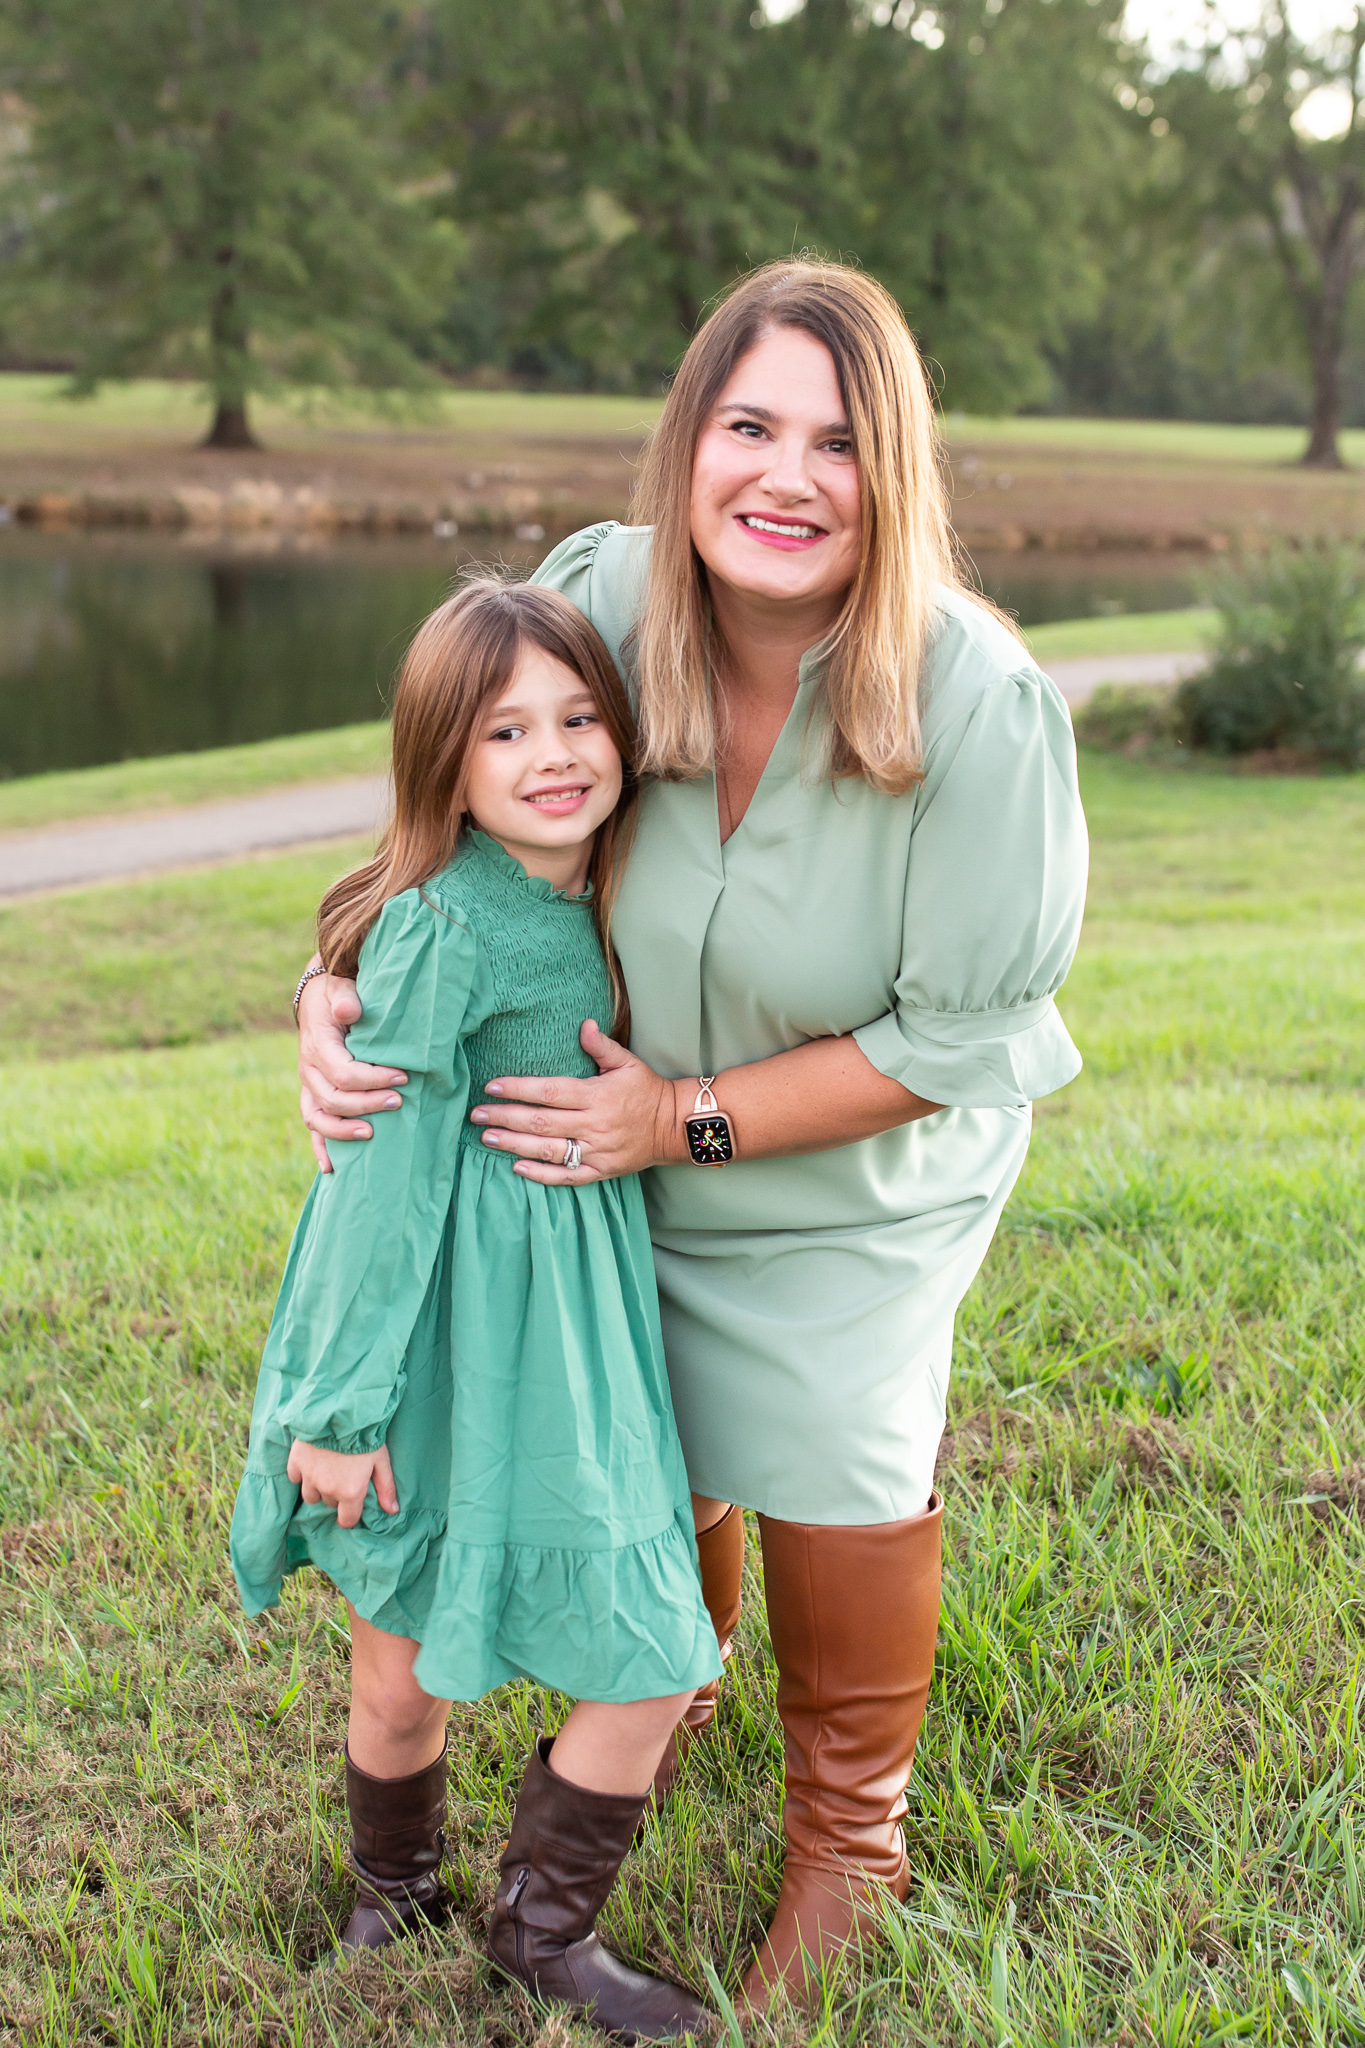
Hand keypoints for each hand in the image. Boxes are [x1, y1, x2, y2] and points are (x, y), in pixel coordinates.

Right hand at [286, 1440, 398, 1527]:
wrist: (340, 1410)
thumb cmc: (366, 1435)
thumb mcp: (381, 1461)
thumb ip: (386, 1487)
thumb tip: (393, 1511)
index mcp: (350, 1492)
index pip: (346, 1520)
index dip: (350, 1515)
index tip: (352, 1506)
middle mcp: (327, 1489)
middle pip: (330, 1503)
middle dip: (336, 1494)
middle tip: (344, 1475)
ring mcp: (309, 1477)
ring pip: (310, 1496)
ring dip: (318, 1488)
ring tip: (327, 1470)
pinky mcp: (296, 1462)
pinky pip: (295, 1477)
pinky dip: (302, 1473)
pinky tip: (312, 1462)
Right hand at [297, 968, 407, 1173]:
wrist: (320, 996)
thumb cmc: (339, 991)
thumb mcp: (340, 985)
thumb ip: (346, 997)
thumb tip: (350, 1012)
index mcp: (318, 1045)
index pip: (343, 1073)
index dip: (373, 1080)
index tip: (404, 1077)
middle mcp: (308, 1069)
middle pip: (333, 1099)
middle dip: (368, 1104)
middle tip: (400, 1102)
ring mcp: (308, 1085)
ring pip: (318, 1118)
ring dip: (344, 1131)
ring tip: (374, 1135)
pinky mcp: (311, 1095)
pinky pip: (312, 1125)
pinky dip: (320, 1148)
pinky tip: (332, 1168)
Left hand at [470, 1020, 685, 1183]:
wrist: (674, 1127)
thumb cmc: (647, 1091)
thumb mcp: (628, 1063)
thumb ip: (601, 1046)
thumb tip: (583, 1025)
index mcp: (596, 1095)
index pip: (550, 1092)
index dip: (518, 1089)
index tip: (492, 1086)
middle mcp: (593, 1125)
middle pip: (541, 1122)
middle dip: (506, 1117)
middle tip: (476, 1115)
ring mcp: (596, 1151)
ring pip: (549, 1151)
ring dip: (514, 1145)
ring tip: (487, 1138)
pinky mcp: (600, 1171)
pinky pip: (567, 1177)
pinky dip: (541, 1176)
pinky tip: (517, 1168)